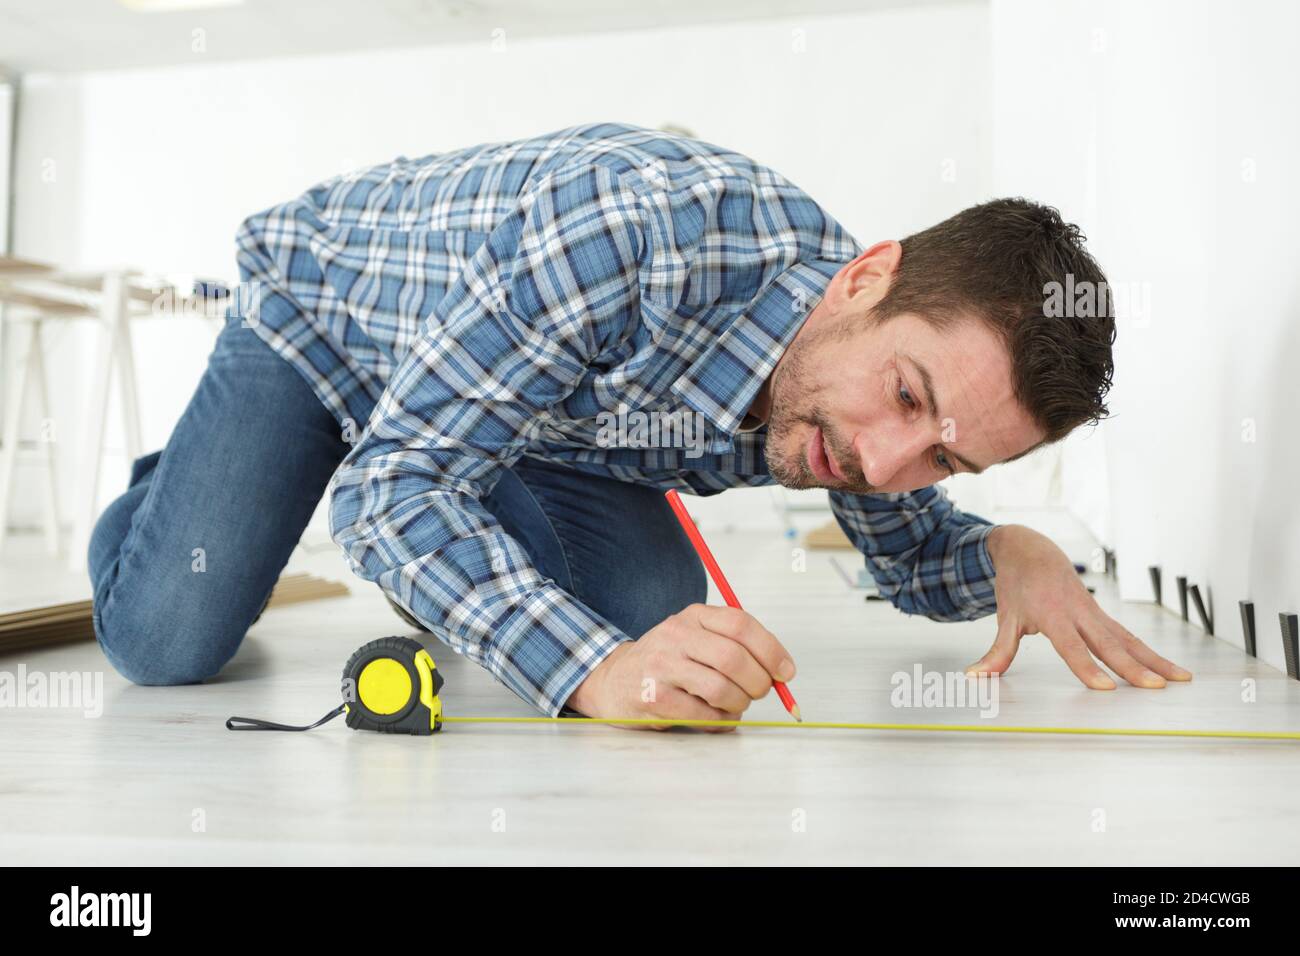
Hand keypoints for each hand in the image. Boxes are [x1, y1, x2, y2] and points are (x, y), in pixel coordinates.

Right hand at [566, 604, 796, 730]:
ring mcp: (661, 666)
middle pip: (734, 658)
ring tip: (735, 706)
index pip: (741, 624)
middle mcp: (675, 635)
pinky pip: (702, 714)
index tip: (786, 672)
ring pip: (721, 688)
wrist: (614, 680)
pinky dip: (719, 721)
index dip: (772, 650)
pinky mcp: (652, 697)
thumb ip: (735, 646)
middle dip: (758, 683)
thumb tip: (781, 672)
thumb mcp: (696, 638)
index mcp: (693, 616)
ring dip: (739, 704)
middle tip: (759, 694)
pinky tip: (715, 717)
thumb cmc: (668, 662)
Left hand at [967, 525, 1191, 688]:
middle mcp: (1079, 612)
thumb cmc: (1016, 584)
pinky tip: (1169, 669)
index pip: (1072, 647)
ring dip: (1154, 660)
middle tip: (1155, 688)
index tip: (1105, 688)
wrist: (1030, 548)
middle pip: (1109, 644)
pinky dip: (1149, 652)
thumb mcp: (1004, 616)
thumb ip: (997, 651)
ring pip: (1128, 639)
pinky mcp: (1102, 614)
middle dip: (1134, 668)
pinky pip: (1129, 635)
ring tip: (1182, 679)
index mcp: (1053, 614)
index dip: (1088, 668)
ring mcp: (1094, 612)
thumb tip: (975, 675)